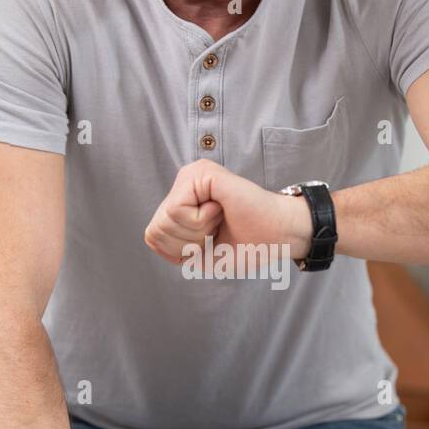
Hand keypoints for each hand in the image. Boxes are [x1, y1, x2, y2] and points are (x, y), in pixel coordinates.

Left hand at [143, 158, 312, 264]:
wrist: (277, 236)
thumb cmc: (248, 244)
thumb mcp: (199, 256)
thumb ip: (171, 246)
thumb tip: (151, 234)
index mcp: (181, 201)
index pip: (153, 236)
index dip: (179, 252)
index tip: (210, 241)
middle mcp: (183, 183)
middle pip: (156, 230)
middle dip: (187, 243)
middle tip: (217, 230)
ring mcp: (192, 174)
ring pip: (165, 221)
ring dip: (196, 232)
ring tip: (220, 218)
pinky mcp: (201, 173)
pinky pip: (177, 211)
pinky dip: (200, 222)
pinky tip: (220, 209)